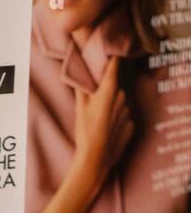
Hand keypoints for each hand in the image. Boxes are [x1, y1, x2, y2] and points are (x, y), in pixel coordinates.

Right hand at [72, 56, 132, 199]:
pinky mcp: (132, 126)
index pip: (114, 70)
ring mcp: (128, 113)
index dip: (113, 60)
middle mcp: (121, 100)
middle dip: (108, 89)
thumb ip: (82, 89)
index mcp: (108, 93)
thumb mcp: (79, 108)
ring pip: (120, 102)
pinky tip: (107, 128)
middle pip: (115, 87)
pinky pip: (124, 116)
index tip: (113, 52)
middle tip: (96, 96)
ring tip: (99, 118)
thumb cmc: (85, 132)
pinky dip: (117, 118)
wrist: (96, 159)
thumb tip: (80, 75)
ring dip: (113, 104)